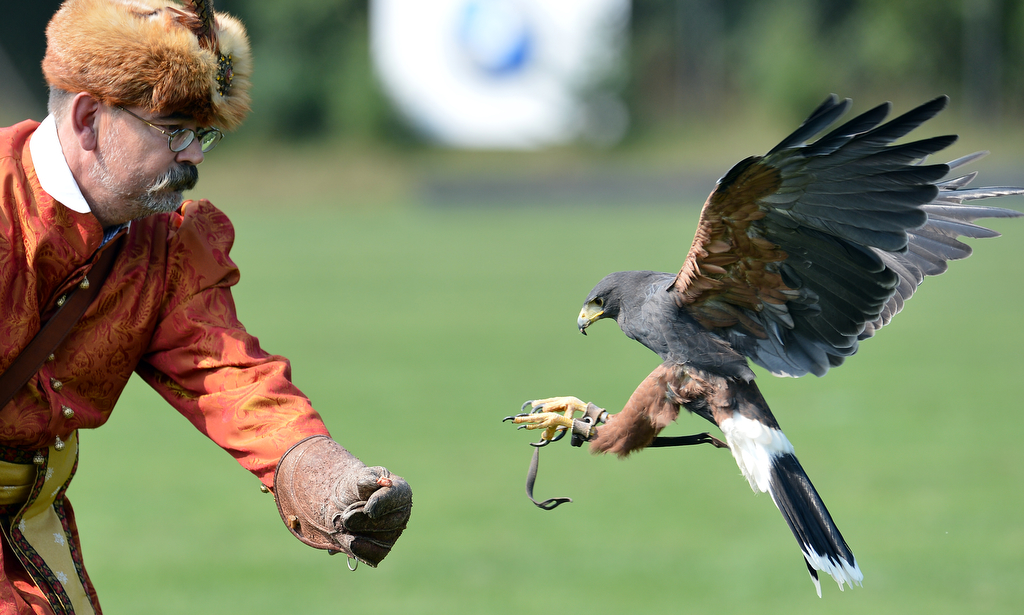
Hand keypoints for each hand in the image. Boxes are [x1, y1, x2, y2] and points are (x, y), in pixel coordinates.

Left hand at [274, 436, 411, 566]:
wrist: (339, 505)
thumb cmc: (353, 488)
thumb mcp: (357, 478)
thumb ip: (366, 479)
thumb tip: (376, 481)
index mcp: (400, 491)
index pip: (397, 497)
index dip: (381, 503)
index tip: (368, 509)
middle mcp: (401, 514)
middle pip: (388, 522)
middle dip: (363, 520)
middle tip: (345, 516)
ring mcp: (393, 533)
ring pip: (379, 539)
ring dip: (357, 533)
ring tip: (343, 523)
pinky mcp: (381, 549)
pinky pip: (374, 555)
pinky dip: (360, 549)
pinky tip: (350, 541)